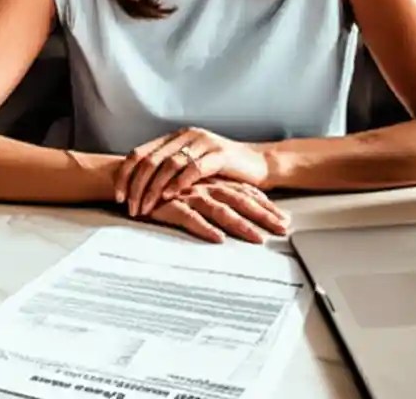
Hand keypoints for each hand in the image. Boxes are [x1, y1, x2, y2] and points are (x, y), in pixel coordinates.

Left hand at [117, 127, 269, 215]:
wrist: (259, 165)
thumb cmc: (223, 170)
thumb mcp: (191, 165)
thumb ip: (169, 170)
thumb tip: (137, 189)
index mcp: (175, 137)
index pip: (140, 153)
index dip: (126, 175)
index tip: (119, 197)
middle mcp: (187, 136)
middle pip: (151, 160)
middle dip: (137, 186)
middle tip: (131, 208)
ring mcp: (203, 143)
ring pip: (168, 165)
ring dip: (153, 189)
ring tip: (146, 207)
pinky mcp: (219, 155)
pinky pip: (193, 169)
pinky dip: (178, 184)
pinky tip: (169, 197)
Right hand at [145, 178, 288, 243]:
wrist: (129, 176)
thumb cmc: (165, 187)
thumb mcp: (195, 188)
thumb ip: (216, 197)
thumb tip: (238, 213)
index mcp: (213, 181)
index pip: (246, 193)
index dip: (266, 207)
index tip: (285, 221)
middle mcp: (205, 185)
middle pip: (241, 201)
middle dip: (264, 216)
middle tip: (282, 230)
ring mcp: (189, 194)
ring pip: (221, 210)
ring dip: (241, 225)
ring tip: (258, 239)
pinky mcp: (170, 204)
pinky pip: (189, 218)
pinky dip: (205, 228)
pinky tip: (218, 239)